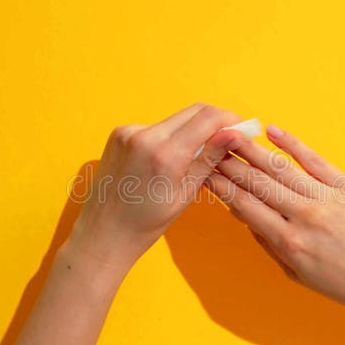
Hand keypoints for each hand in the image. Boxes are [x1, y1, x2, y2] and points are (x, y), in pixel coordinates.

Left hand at [71, 103, 246, 271]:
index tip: (241, 129)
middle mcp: (144, 136)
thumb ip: (209, 158)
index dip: (229, 120)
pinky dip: (167, 138)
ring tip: (193, 158)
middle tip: (226, 139)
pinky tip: (165, 161)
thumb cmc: (146, 223)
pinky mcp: (118, 133)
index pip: (207, 118)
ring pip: (174, 120)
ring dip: (190, 131)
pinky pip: (154, 127)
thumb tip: (234, 133)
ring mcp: (128, 132)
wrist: (103, 232)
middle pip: (192, 112)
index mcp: (165, 155)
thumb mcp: (186, 193)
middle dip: (213, 122)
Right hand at [206, 124, 344, 316]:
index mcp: (289, 243)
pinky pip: (314, 160)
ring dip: (252, 150)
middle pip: (257, 183)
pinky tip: (272, 132)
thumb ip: (269, 244)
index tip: (204, 171)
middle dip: (230, 163)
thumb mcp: (298, 274)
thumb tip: (244, 214)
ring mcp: (327, 199)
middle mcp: (304, 218)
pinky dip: (291, 144)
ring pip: (280, 168)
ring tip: (232, 134)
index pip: (244, 206)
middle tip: (210, 146)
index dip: (221, 186)